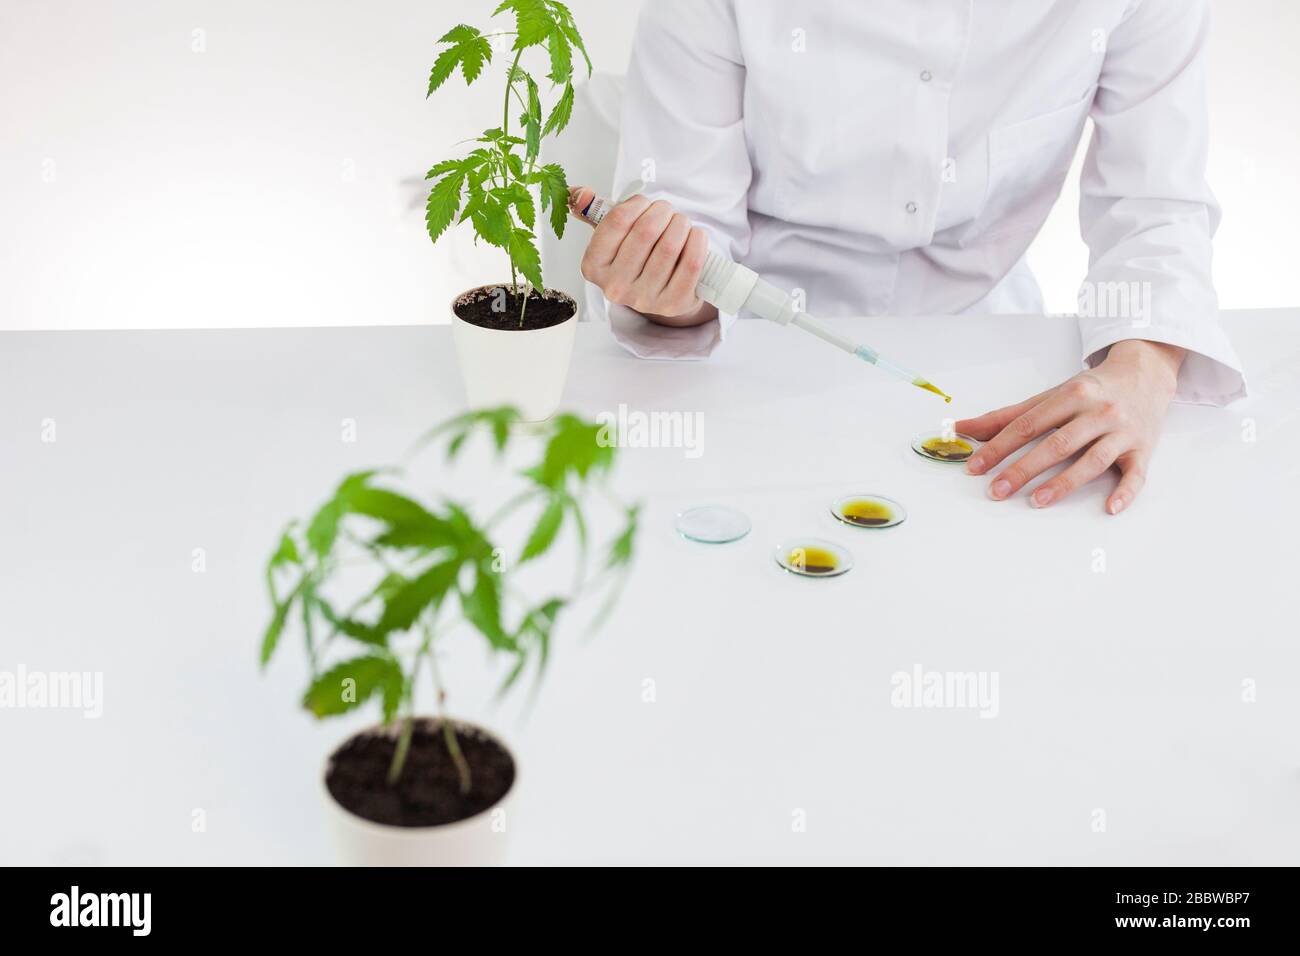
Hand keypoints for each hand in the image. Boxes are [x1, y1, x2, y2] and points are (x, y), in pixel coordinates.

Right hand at [569, 186, 715, 326]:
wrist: (662, 291)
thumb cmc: (636, 257)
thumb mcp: (611, 236)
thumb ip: (594, 210)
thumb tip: (579, 192)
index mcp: (594, 266)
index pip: (617, 220)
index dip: (637, 203)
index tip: (644, 203)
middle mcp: (616, 287)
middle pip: (646, 231)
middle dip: (662, 211)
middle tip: (667, 211)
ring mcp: (644, 299)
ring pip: (670, 245)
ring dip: (681, 224)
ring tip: (680, 223)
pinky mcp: (674, 304)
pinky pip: (691, 262)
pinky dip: (697, 241)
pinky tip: (695, 236)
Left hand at [956, 340, 1185, 513]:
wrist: (1145, 373)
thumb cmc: (1091, 389)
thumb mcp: (1052, 395)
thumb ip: (1009, 415)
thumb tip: (963, 428)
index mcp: (1072, 395)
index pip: (1028, 424)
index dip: (999, 447)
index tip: (975, 467)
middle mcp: (1099, 412)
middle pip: (1057, 444)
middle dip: (1023, 469)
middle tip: (997, 491)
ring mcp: (1123, 431)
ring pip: (1092, 460)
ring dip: (1064, 483)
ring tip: (1036, 501)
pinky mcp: (1144, 449)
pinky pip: (1136, 474)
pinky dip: (1125, 492)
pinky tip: (1109, 508)